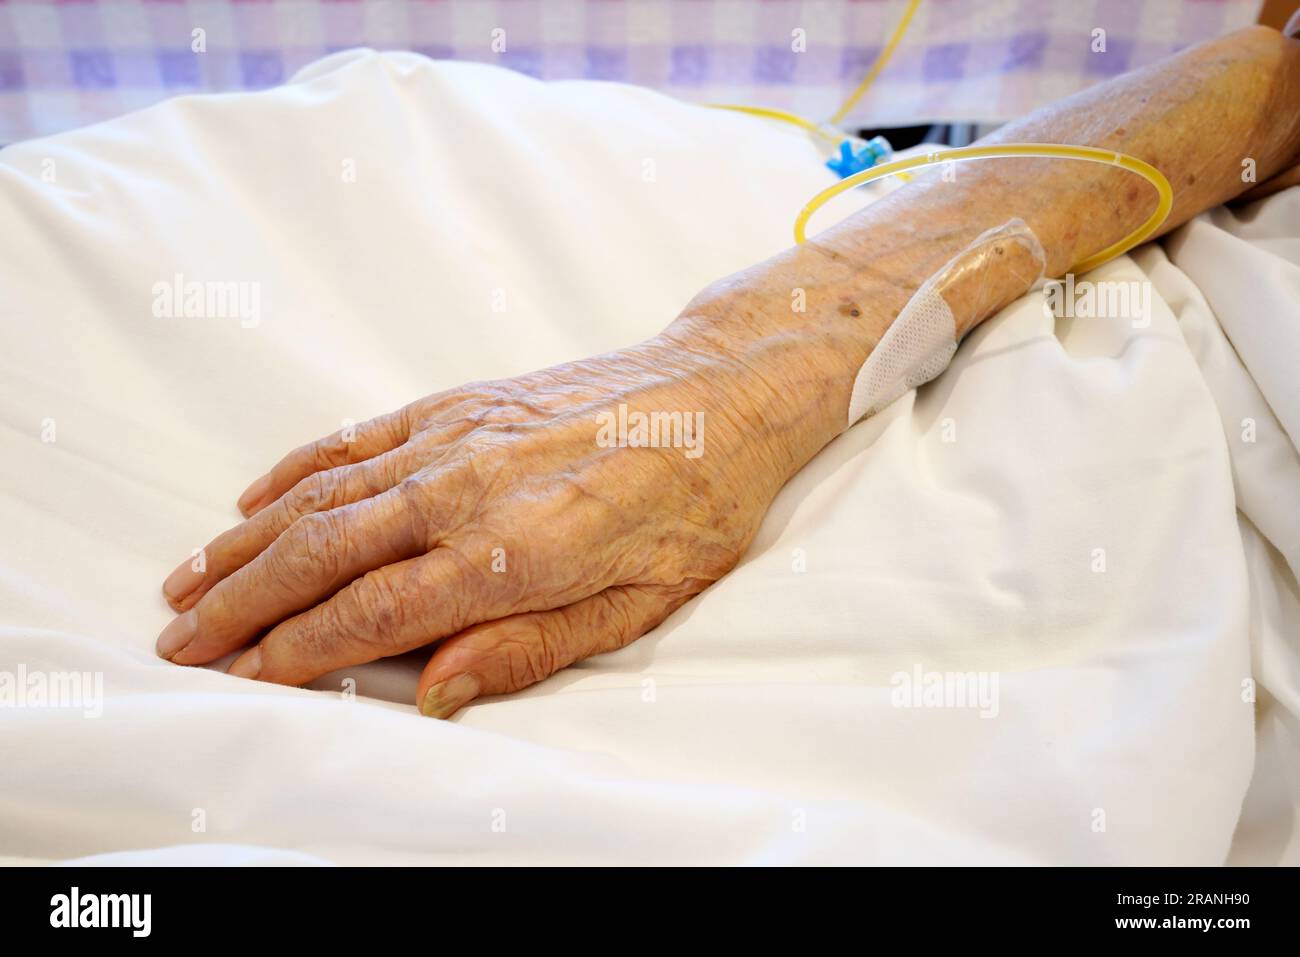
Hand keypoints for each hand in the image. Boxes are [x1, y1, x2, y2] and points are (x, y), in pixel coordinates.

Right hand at [156, 316, 847, 716]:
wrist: (719, 392)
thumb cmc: (694, 507)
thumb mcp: (642, 606)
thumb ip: (531, 647)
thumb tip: (435, 692)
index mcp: (509, 552)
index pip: (370, 614)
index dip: (295, 651)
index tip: (239, 678)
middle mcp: (463, 490)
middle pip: (322, 555)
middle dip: (241, 604)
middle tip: (179, 643)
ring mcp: (453, 439)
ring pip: (321, 495)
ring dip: (247, 543)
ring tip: (188, 581)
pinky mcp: (458, 404)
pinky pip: (355, 439)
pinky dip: (295, 470)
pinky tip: (255, 500)